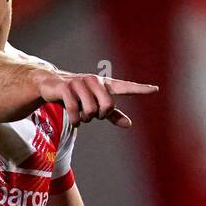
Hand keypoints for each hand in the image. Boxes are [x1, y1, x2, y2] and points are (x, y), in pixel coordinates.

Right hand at [34, 70, 157, 127]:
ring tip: (79, 114)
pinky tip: (74, 120)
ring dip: (84, 119)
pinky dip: (75, 120)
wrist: (49, 86)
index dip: (139, 89)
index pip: (124, 87)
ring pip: (90, 111)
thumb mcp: (95, 105)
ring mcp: (79, 83)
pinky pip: (75, 111)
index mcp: (103, 84)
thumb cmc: (76, 96)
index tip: (155, 90)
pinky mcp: (65, 88)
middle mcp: (94, 81)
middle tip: (91, 115)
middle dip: (99, 116)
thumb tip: (129, 124)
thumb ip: (112, 114)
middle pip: (107, 105)